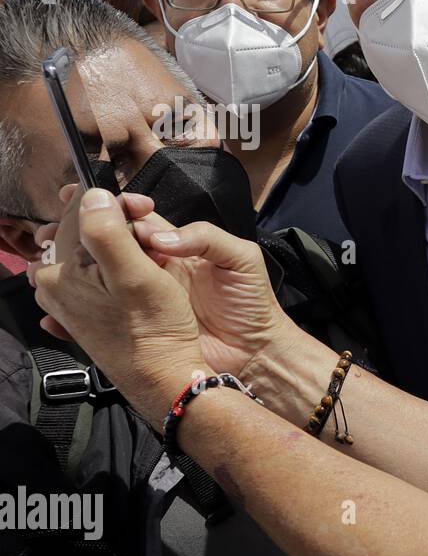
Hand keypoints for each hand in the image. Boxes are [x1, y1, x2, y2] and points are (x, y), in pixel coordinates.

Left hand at [29, 187, 210, 423]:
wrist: (165, 378)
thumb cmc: (154, 328)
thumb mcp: (134, 274)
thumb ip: (106, 231)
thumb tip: (92, 195)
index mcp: (56, 272)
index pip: (77, 215)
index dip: (113, 202)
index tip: (144, 207)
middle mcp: (54, 286)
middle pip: (81, 235)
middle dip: (115, 224)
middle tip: (150, 233)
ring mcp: (69, 303)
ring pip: (91, 255)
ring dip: (120, 247)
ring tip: (151, 256)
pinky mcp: (87, 316)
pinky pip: (96, 276)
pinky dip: (115, 267)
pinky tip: (138, 275)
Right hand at [34, 188, 305, 404]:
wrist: (257, 353)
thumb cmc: (252, 303)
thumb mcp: (241, 260)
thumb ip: (207, 238)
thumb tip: (160, 239)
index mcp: (177, 248)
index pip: (138, 221)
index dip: (114, 210)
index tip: (88, 202)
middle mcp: (155, 269)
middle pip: (110, 246)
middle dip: (78, 237)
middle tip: (52, 232)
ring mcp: (144, 299)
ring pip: (99, 279)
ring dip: (69, 271)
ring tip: (43, 263)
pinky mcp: (139, 325)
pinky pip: (102, 315)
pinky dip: (75, 312)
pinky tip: (55, 312)